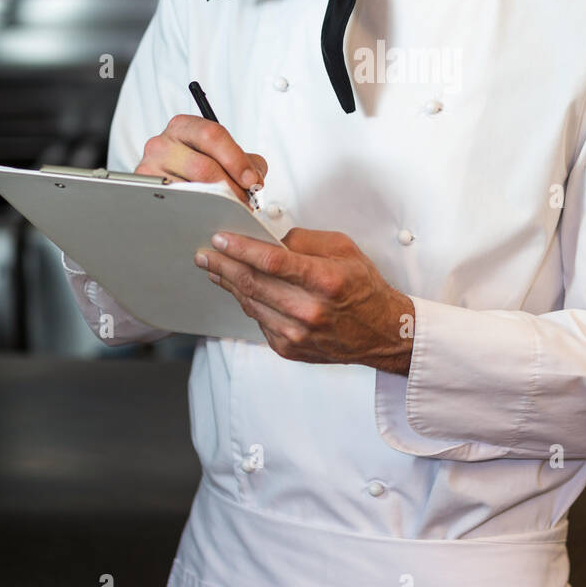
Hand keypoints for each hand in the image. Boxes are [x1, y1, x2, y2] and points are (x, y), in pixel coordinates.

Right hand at [135, 114, 267, 205]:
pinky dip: (196, 213)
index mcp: (184, 127)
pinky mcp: (144, 191)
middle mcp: (162, 143)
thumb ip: (247, 163)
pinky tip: (208, 215)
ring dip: (216, 205)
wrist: (174, 188)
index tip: (251, 181)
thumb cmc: (200, 168)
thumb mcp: (226, 156)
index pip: (212, 135)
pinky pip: (176, 205)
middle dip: (230, 189)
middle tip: (243, 203)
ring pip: (190, 190)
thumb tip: (253, 180)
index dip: (236, 160)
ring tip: (228, 211)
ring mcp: (149, 167)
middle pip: (203, 167)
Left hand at [194, 226, 414, 374]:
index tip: (221, 238)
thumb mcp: (344, 249)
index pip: (272, 261)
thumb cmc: (363, 288)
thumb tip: (270, 239)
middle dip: (224, 265)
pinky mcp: (288, 348)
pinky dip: (248, 302)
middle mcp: (309, 311)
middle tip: (205, 253)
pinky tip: (240, 289)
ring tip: (215, 268)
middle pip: (253, 284)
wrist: (381, 332)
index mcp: (325, 281)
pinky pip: (258, 321)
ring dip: (229, 284)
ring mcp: (297, 334)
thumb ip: (305, 241)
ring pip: (250, 303)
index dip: (241, 248)